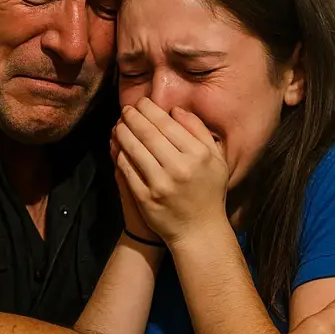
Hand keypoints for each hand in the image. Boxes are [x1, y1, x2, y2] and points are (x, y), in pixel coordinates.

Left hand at [113, 98, 228, 243]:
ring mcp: (161, 184)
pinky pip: (128, 170)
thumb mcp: (216, 159)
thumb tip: (175, 110)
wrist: (199, 231)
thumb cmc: (209, 191)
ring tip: (119, 124)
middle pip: (148, 133)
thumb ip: (199, 131)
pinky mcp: (146, 198)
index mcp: (198, 155)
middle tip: (126, 108)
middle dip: (133, 117)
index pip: (167, 124)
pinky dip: (120, 155)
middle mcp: (180, 168)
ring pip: (134, 149)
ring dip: (123, 132)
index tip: (142, 102)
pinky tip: (118, 147)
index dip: (150, 110)